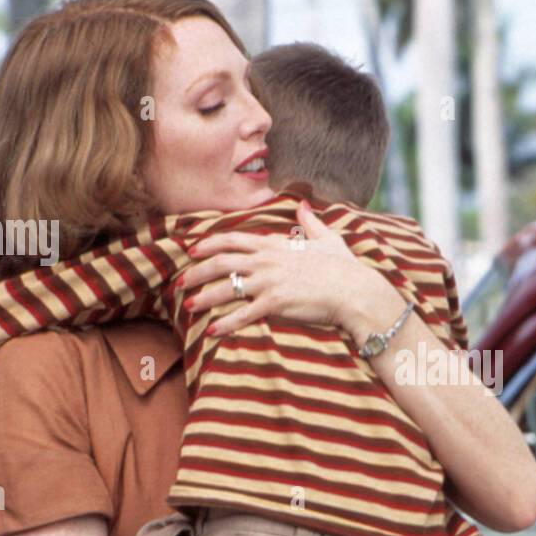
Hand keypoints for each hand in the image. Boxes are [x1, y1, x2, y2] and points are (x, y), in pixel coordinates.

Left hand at [176, 201, 402, 340]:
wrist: (355, 290)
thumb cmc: (344, 267)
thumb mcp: (327, 238)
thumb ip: (311, 222)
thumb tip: (303, 205)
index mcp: (275, 244)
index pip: (233, 239)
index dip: (209, 244)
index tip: (192, 251)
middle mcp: (267, 260)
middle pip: (221, 262)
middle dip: (196, 272)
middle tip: (179, 283)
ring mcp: (269, 281)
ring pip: (225, 288)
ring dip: (203, 297)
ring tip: (188, 306)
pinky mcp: (276, 303)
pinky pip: (243, 314)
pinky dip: (225, 323)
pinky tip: (211, 330)